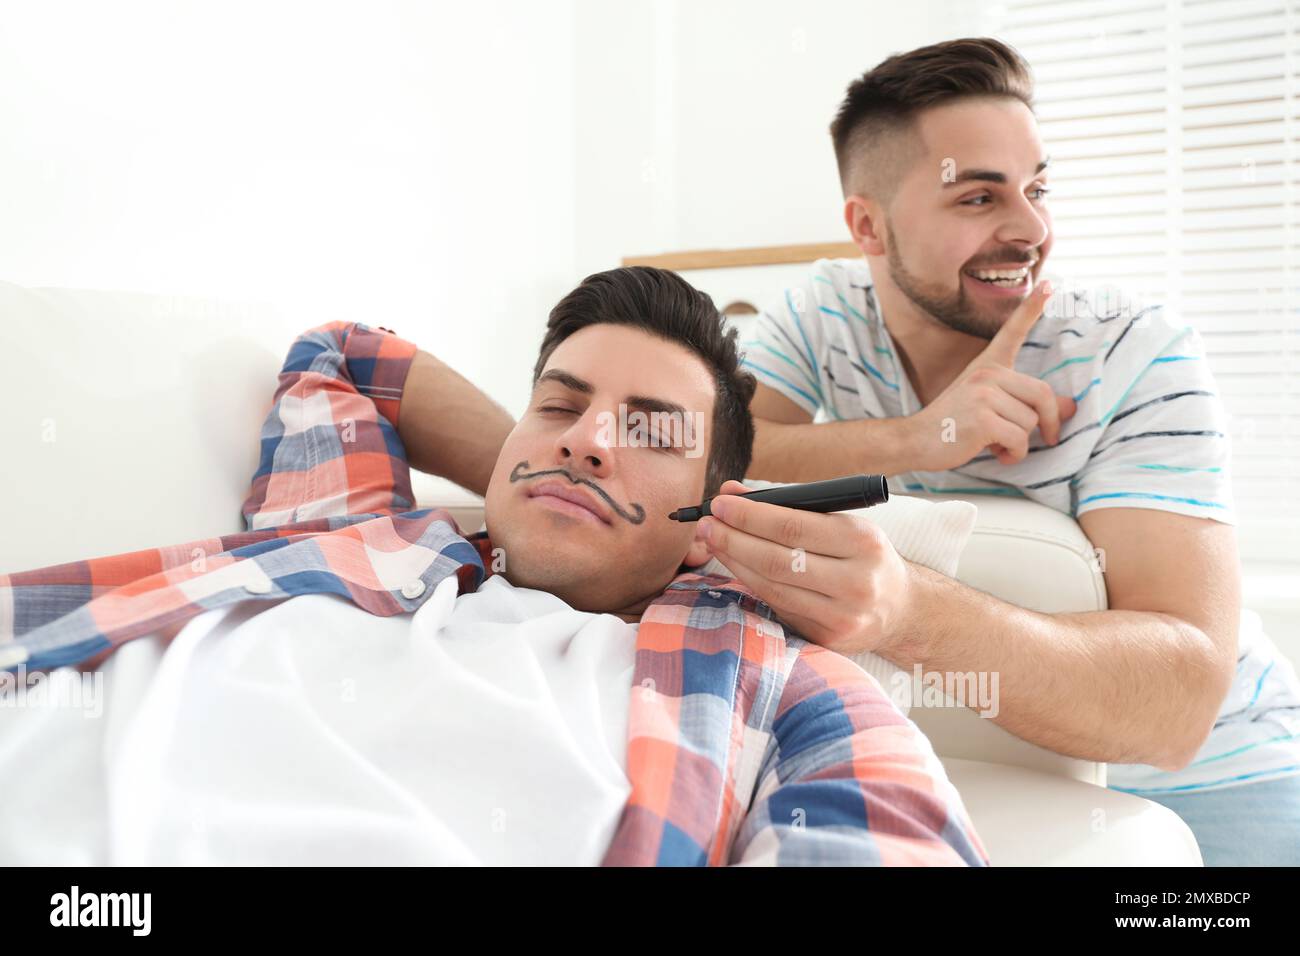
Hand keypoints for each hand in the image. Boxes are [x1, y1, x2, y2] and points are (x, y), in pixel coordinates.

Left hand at [696, 479, 912, 655]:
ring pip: (773, 586)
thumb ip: (789, 506)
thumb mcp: (841, 523)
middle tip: (705, 523)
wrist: (901, 610)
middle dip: (733, 539)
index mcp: (863, 541)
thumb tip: (732, 491)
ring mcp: (843, 615)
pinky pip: (778, 605)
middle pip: (778, 560)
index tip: (720, 502)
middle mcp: (857, 581)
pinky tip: (734, 566)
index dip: (750, 515)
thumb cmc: (863, 555)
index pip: (793, 526)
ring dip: (735, 562)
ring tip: (712, 540)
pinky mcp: (828, 638)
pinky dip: (751, 583)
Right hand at [910, 279, 1076, 469]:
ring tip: (998, 444)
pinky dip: (1014, 454)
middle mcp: (987, 374)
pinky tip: (998, 454)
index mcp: (988, 366)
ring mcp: (983, 394)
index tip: (1049, 285)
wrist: (915, 440)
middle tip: (1048, 438)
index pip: (1012, 332)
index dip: (1032, 308)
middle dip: (1049, 422)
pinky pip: (1019, 439)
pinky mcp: (983, 419)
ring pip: (1030, 422)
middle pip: (1042, 395)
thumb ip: (1029, 404)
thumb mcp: (993, 408)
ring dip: (1021, 442)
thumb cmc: (955, 424)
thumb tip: (1071, 407)